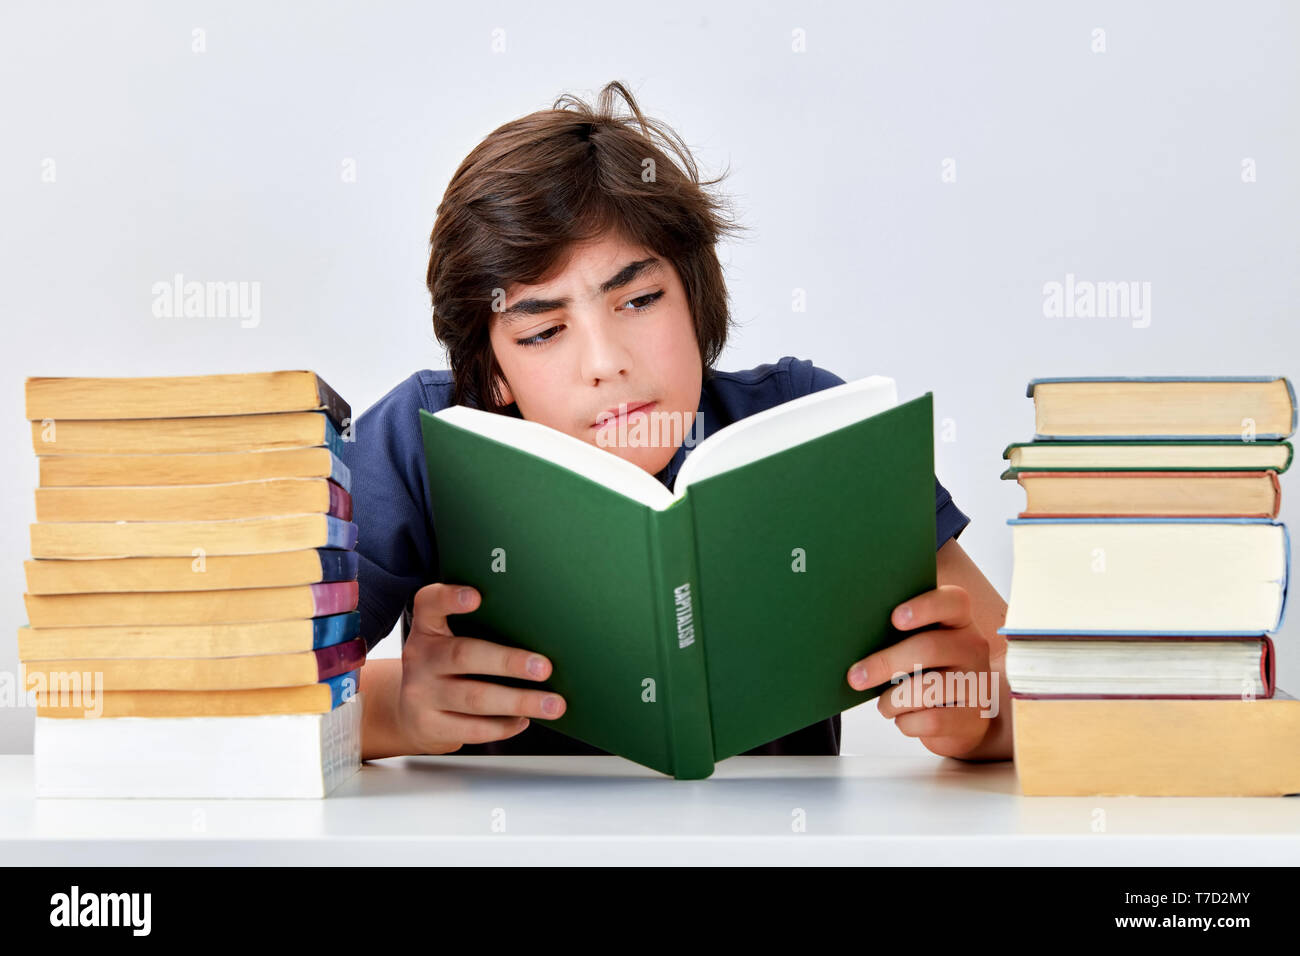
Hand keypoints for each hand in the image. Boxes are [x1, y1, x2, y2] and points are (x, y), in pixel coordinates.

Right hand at [395, 582, 565, 753]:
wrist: (409, 715)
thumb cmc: (445, 670)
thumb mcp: (449, 642)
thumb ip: (479, 631)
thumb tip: (538, 635)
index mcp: (428, 628)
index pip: (429, 603)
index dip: (450, 597)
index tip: (476, 597)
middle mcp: (421, 658)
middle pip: (464, 655)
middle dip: (509, 662)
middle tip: (544, 668)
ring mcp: (421, 694)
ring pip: (475, 698)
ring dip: (519, 701)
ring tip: (552, 704)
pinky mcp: (429, 726)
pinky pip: (474, 728)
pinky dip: (505, 725)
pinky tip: (523, 719)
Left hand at [845, 584, 994, 757]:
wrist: (957, 716)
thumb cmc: (924, 671)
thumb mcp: (915, 645)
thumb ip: (895, 633)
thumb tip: (851, 636)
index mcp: (958, 619)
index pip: (953, 601)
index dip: (925, 607)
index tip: (894, 618)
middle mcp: (973, 646)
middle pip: (929, 648)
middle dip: (885, 663)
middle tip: (855, 677)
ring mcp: (978, 682)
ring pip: (928, 689)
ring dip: (893, 700)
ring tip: (884, 705)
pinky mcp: (974, 718)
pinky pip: (932, 721)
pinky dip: (907, 723)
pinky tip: (903, 718)